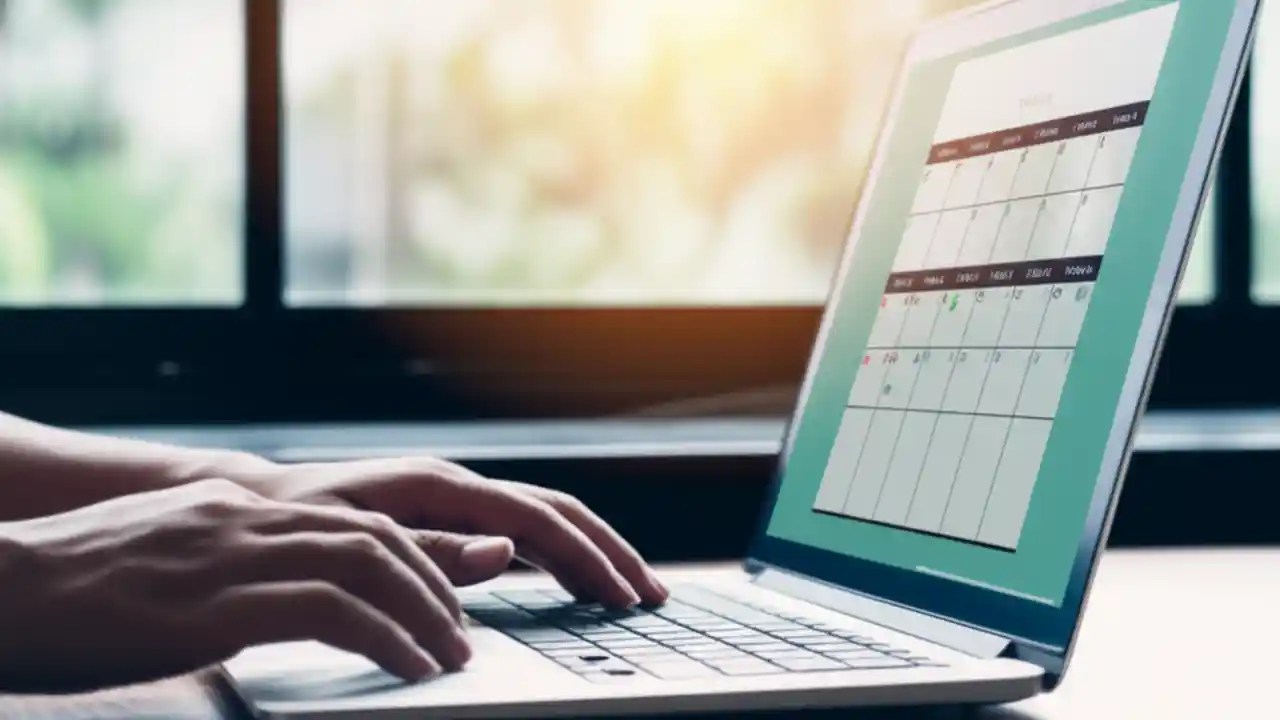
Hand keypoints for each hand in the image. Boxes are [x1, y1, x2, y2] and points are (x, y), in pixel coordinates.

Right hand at [0, 479, 512, 691]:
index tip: (436, 600)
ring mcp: (231, 554)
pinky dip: (386, 638)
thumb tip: (271, 604)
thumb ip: (226, 571)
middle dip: (432, 584)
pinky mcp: (216, 603)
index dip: (409, 559)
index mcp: (234, 506)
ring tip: (451, 656)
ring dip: (423, 613)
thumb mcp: (164, 565)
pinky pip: (332, 611)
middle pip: (374, 537)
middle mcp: (244, 517)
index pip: (351, 521)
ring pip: (367, 566)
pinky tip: (409, 668)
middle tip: (459, 633)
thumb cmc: (69, 594)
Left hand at [246, 457, 668, 607]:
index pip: (536, 519)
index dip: (587, 555)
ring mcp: (456, 505)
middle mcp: (457, 490)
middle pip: (556, 514)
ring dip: (591, 555)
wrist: (254, 509)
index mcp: (441, 487)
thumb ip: (431, 550)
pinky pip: (520, 539)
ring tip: (629, 593)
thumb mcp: (354, 541)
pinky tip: (576, 586)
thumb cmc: (296, 524)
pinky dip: (558, 561)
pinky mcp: (449, 524)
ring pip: (544, 524)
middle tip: (652, 595)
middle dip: (608, 552)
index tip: (624, 592)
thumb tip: (505, 553)